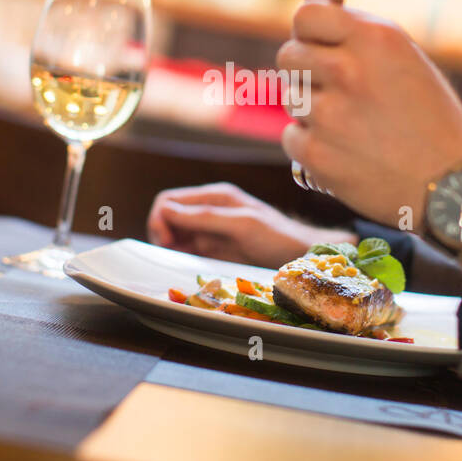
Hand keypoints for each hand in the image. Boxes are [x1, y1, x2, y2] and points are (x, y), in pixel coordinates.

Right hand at [147, 182, 356, 268]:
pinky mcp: (215, 249)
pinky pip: (188, 249)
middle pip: (167, 216)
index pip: (168, 200)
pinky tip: (188, 264)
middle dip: (162, 233)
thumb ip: (205, 216)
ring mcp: (211, 230)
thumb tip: (166, 210)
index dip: (160, 219)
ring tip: (180, 260)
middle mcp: (209, 210)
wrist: (301, 256)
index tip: (168, 242)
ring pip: (175, 234)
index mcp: (214, 196)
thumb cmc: (277, 237)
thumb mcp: (242, 224)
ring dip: (170, 246)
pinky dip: (181, 256)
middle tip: (172, 253)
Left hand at [277, 0, 461, 225]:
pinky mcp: (318, 155)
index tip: (318, 43)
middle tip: (334, 88)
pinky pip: (291, 137)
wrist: (451, 184)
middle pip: (288, 55)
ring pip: (290, 97)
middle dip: (304, 69)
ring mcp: (331, 115)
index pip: (306, 14)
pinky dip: (311, 144)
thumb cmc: (430, 116)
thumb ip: (354, 27)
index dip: (307, 29)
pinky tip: (344, 149)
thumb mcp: (404, 58)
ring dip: (310, 108)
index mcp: (374, 39)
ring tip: (349, 123)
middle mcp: (349, 71)